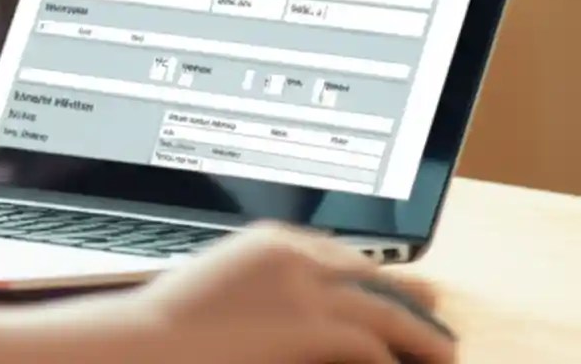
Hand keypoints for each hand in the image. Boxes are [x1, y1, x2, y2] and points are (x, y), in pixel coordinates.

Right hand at [119, 223, 454, 363]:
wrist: (148, 339)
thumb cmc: (166, 321)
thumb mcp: (215, 282)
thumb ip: (254, 281)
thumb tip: (278, 302)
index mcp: (269, 239)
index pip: (336, 251)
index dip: (367, 274)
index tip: (386, 286)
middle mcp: (296, 255)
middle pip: (369, 272)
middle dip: (404, 293)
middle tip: (433, 307)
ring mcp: (308, 288)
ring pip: (386, 307)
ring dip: (419, 332)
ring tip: (442, 350)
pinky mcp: (315, 326)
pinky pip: (373, 343)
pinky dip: (394, 360)